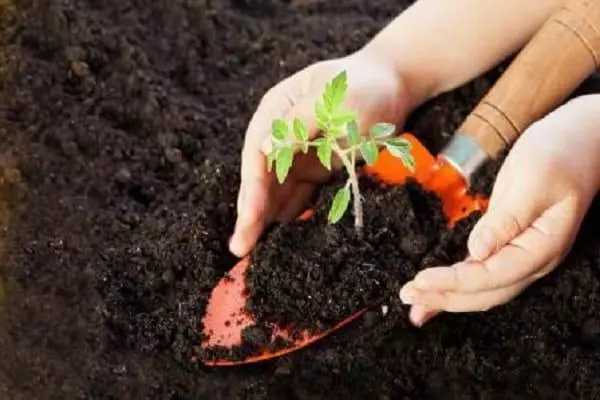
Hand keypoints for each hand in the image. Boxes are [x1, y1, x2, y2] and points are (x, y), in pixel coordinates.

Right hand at [229, 49, 414, 256]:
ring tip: (253, 251)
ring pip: (275, 191)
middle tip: (240, 248)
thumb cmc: (365, 85)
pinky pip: (298, 195)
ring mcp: (297, 152)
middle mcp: (280, 134)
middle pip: (261, 177)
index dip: (252, 189)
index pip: (257, 155)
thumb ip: (300, 121)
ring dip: (265, 219)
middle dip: (251, 212)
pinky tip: (281, 238)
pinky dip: (289, 215)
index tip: (249, 220)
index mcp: (276, 111)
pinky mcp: (315, 167)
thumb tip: (264, 149)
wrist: (394, 84)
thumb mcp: (335, 98)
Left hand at [399, 95, 599, 325]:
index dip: (455, 282)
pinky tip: (434, 291)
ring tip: (414, 306)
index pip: (493, 275)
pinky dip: (455, 284)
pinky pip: (479, 272)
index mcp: (542, 247)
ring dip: (447, 298)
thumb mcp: (533, 180)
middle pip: (485, 292)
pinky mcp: (507, 245)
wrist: (579, 142)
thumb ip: (506, 219)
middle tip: (407, 295)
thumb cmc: (560, 154)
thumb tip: (476, 252)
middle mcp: (532, 259)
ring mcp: (521, 254)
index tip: (421, 279)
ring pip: (482, 288)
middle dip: (444, 297)